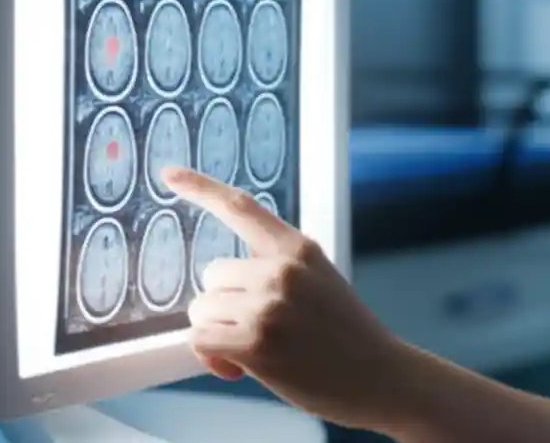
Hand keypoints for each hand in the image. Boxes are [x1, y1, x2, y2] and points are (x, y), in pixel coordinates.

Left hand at [162, 166, 404, 432]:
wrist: (379, 377)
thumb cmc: (349, 336)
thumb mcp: (321, 281)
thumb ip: (278, 268)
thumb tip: (226, 281)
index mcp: (299, 248)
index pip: (241, 207)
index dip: (201, 187)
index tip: (170, 174)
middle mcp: (283, 270)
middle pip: (211, 274)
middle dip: (223, 303)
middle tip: (258, 328)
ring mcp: (268, 305)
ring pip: (202, 308)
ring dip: (218, 332)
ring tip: (256, 349)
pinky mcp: (255, 341)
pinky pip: (200, 340)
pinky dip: (212, 357)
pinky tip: (240, 368)